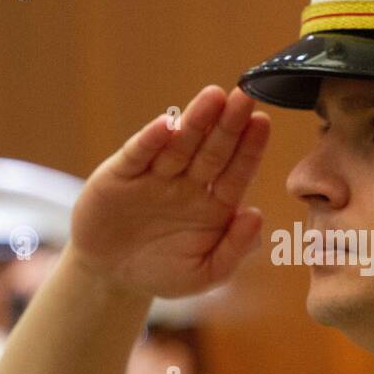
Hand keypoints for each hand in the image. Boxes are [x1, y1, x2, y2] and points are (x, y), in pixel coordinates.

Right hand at [69, 85, 269, 297]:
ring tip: (214, 96)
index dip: (250, 148)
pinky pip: (139, 154)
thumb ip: (234, 249)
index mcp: (215, 204)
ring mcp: (155, 175)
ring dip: (196, 121)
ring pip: (179, 145)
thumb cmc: (163, 273)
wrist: (110, 277)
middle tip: (245, 96)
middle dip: (228, 124)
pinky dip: (151, 140)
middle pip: (212, 150)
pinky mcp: (122, 174)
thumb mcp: (205, 273)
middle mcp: (188, 183)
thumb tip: (256, 214)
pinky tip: (167, 124)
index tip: (263, 122)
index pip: (237, 171)